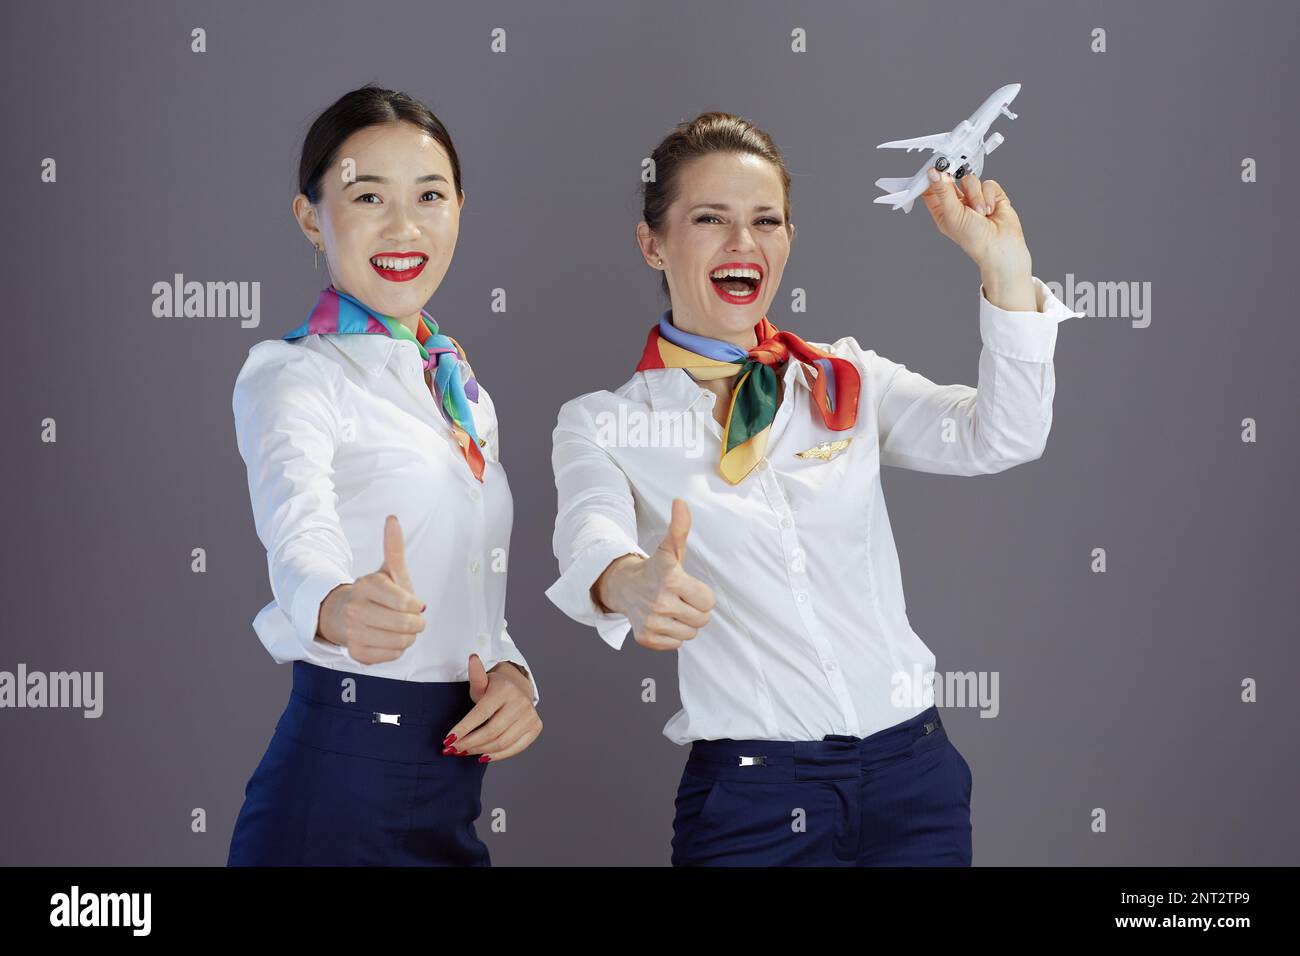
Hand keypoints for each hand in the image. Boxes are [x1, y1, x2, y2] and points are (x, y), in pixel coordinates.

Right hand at [318, 514, 425, 664]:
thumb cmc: (376, 593)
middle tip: (412, 618)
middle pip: (406, 625)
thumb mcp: (388, 570)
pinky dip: (397, 649)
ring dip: (408, 636)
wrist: (346, 615)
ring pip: (402, 642)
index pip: (406, 603)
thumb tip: (392, 519)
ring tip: (399, 627)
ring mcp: (354, 633)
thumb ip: (393, 547)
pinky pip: (393, 655)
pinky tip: (388, 638)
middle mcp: (356, 610)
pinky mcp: (357, 653)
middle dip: (416, 622)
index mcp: (366, 586)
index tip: (413, 603)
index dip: (416, 605)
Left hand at [442, 654, 541, 761]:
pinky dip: (497, 755)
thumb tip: (473, 658)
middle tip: (453, 750)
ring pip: (501, 742)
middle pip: (491, 731)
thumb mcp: (483, 681)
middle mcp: (520, 703)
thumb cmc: (495, 688)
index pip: (481, 714)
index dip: (463, 729)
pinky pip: (515, 748)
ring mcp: (530, 716)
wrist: (519, 689)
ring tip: (464, 752)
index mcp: (505, 690)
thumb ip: (476, 675)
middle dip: (469, 743)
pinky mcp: (535, 727)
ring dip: (479, 750)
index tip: (448, 740)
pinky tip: (482, 756)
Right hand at [593, 498, 715, 650]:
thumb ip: (680, 527)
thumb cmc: (655, 569)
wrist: (624, 587)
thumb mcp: (670, 549)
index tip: (687, 586)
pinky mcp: (645, 638)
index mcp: (671, 579)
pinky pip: (676, 645)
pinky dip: (671, 635)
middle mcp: (660, 602)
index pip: (708, 601)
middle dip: (694, 610)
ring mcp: (651, 622)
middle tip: (679, 598)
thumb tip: (681, 501)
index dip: (701, 595)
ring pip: (690, 634)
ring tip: (671, 609)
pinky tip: (661, 620)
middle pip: (702, 619)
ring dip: (684, 624)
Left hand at [921, 167, 1032, 281]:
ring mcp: (975, 198)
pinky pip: (988, 184)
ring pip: (970, 180)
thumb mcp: (952, 214)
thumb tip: (933, 173)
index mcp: (943, 210)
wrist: (1001, 245)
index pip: (931, 190)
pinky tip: (991, 210)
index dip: (930, 178)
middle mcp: (958, 203)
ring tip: (980, 212)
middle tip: (951, 169)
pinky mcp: (992, 195)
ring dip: (976, 195)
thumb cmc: (974, 238)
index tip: (932, 168)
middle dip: (954, 179)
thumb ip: (943, 191)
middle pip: (951, 180)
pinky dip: (989, 196)